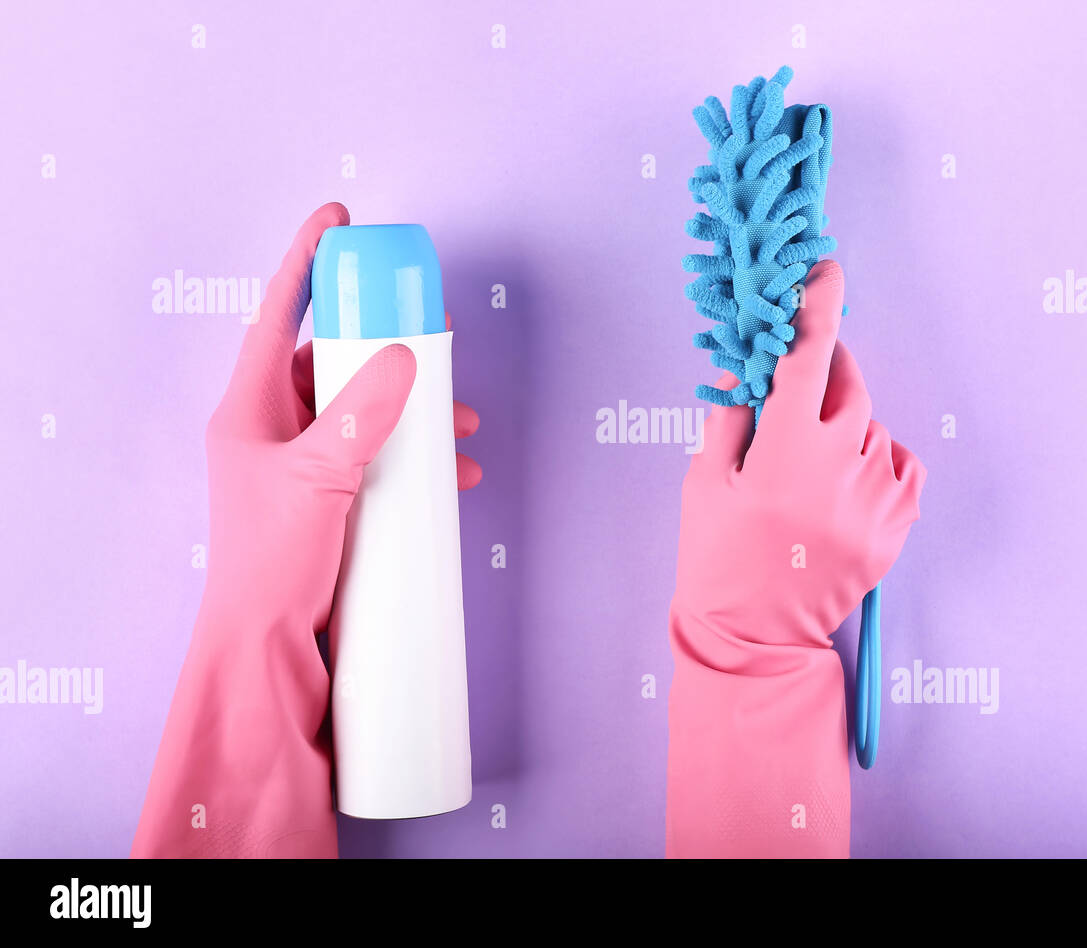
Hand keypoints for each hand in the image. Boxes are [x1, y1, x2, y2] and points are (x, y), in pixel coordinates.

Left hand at [203, 202, 480, 634]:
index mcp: (249, 408)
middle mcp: (272, 427)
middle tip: (435, 342)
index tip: (340, 219)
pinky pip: (375, 453)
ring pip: (361, 409)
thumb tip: (401, 356)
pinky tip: (454, 473)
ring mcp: (300, 463)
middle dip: (386, 350)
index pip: (277, 315)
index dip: (306, 262)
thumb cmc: (272, 563)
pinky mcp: (328, 497)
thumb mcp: (317, 480)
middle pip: (328, 360)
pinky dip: (412, 454)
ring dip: (412, 409)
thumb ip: (360, 416)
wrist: (269, 647)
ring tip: (461, 427)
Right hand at [673, 260, 923, 647]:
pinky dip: (877, 457)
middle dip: (825, 370)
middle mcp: (840, 467)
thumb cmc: (718, 560)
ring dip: (843, 424)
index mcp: (785, 451)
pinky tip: (845, 480)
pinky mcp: (896, 526)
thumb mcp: (704, 483)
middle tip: (799, 381)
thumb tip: (747, 364)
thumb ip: (728, 417)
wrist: (756, 639)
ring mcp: (875, 499)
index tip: (826, 269)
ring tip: (807, 462)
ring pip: (871, 426)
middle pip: (847, 385)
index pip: (807, 357)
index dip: (817, 306)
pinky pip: (901, 464)